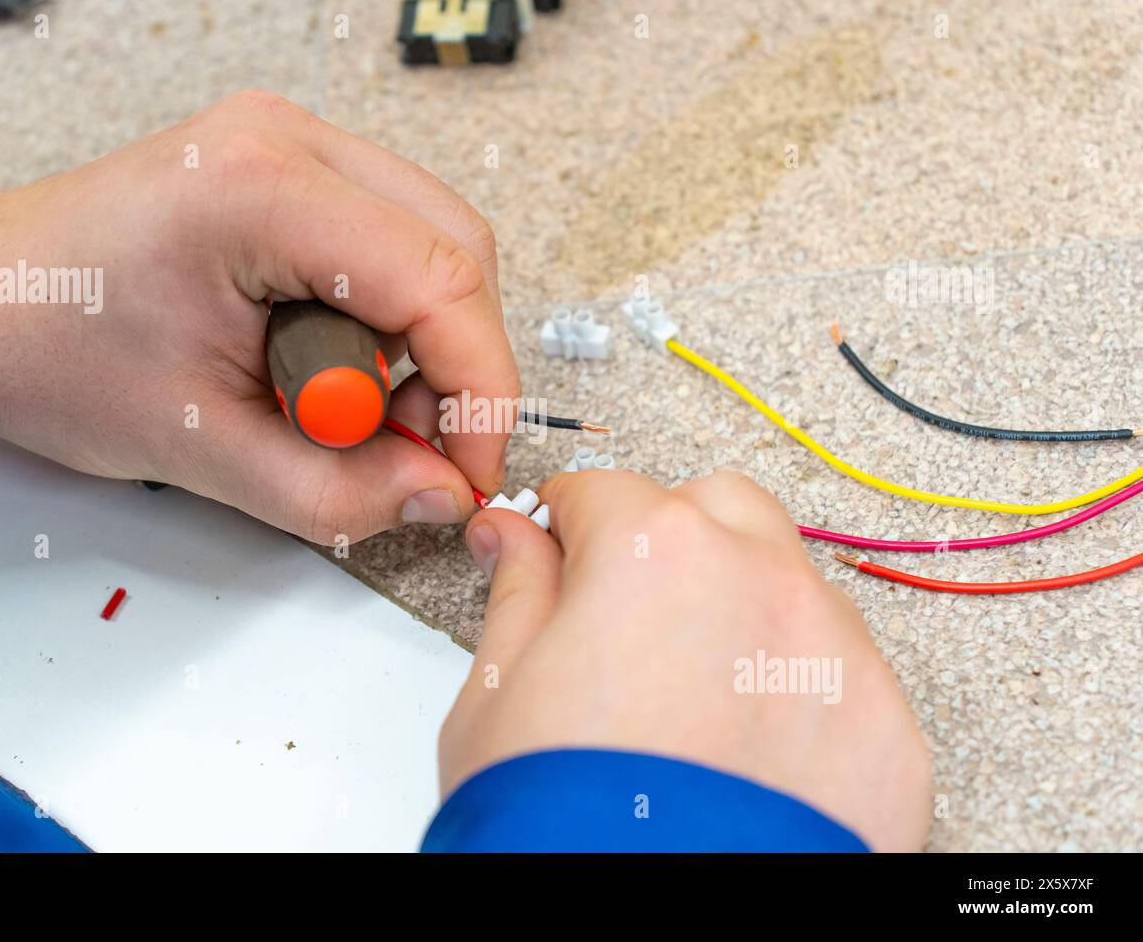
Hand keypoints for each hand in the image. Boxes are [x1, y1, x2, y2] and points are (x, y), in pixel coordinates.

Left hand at [0, 91, 516, 541]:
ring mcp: (289, 145)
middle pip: (455, 251)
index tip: (466, 464)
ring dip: (419, 345)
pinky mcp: (287, 172)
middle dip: (453, 366)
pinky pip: (390, 243)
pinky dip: (387, 320)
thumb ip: (336, 489)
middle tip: (408, 446)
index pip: (439, 279)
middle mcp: (286, 139)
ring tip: (344, 410)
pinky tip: (329, 366)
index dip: (477, 387)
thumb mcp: (199, 448)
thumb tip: (438, 493)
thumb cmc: (48, 353)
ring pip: (432, 246)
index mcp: (258, 188)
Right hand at [441, 469, 932, 851]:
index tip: (561, 550)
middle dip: (669, 537)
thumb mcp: (500, 695)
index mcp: (651, 553)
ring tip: (695, 694)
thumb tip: (513, 539)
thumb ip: (518, 591)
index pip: (602, 490)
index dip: (567, 523)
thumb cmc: (560, 824)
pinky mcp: (888, 727)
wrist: (647, 931)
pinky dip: (797, 688)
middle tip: (629, 608)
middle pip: (716, 508)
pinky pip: (842, 671)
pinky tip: (749, 748)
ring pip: (789, 581)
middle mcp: (759, 579)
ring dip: (742, 607)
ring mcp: (836, 652)